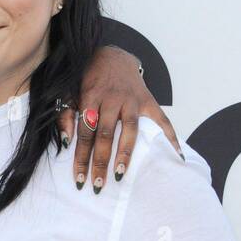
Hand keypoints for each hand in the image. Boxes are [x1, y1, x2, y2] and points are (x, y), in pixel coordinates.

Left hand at [56, 45, 183, 191]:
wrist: (111, 55)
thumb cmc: (87, 79)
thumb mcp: (69, 92)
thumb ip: (65, 116)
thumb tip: (67, 143)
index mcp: (90, 97)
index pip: (85, 133)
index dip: (81, 157)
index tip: (79, 179)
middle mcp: (112, 99)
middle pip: (106, 135)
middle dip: (101, 162)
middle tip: (98, 185)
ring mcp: (132, 100)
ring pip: (130, 130)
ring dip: (125, 154)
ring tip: (121, 174)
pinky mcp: (148, 100)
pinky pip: (162, 120)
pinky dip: (170, 137)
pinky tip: (175, 155)